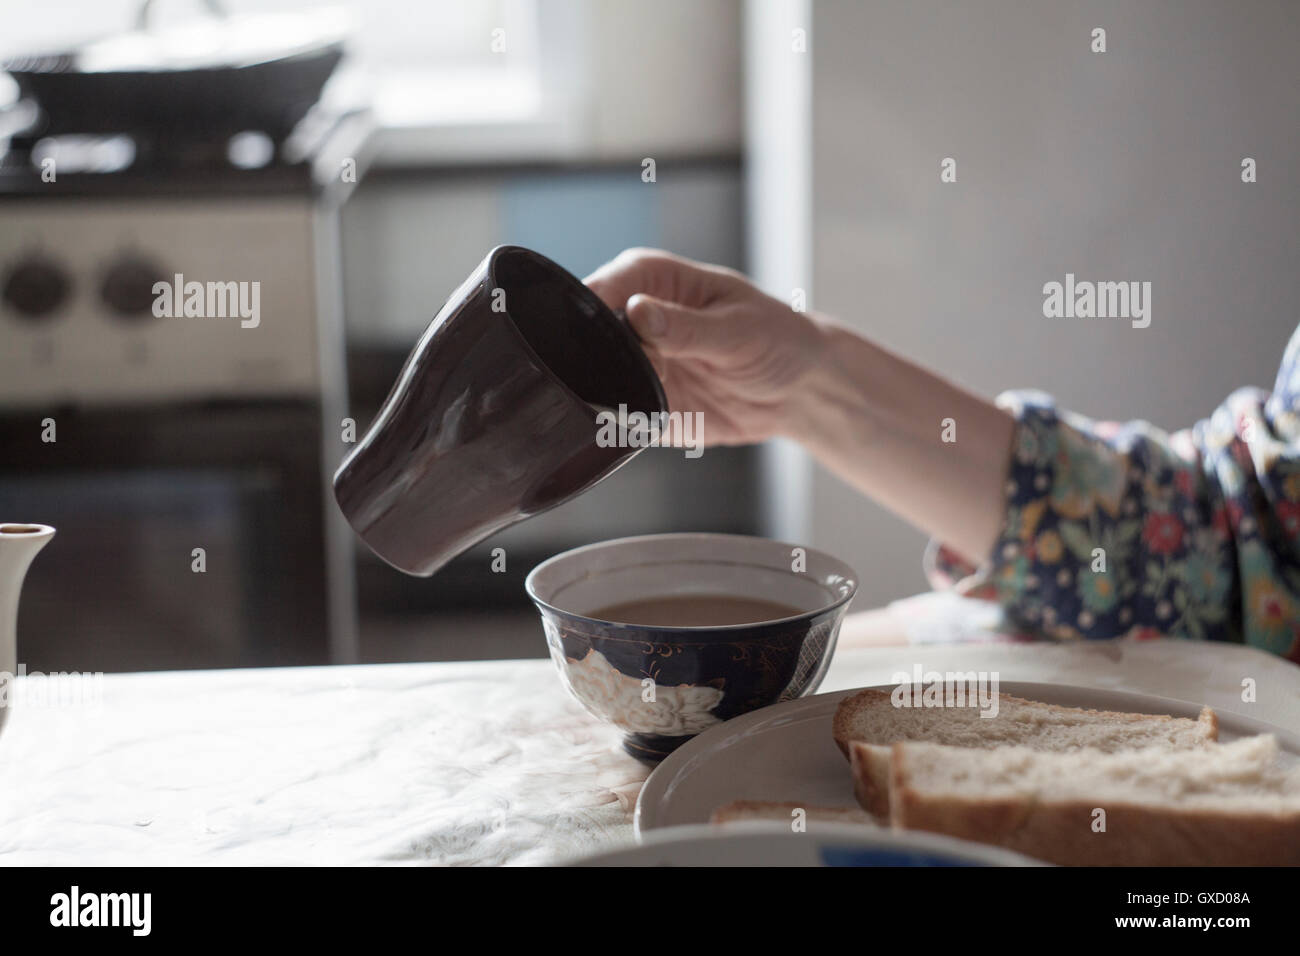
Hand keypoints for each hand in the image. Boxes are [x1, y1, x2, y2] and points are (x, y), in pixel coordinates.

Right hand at [584, 248, 825, 445]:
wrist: (799, 390)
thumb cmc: (777, 339)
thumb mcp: (738, 329)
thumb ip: (686, 326)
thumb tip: (638, 312)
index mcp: (653, 278)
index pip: (606, 285)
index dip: (596, 308)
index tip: (611, 333)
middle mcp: (636, 319)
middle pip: (591, 334)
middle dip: (603, 357)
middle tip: (645, 370)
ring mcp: (637, 362)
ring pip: (598, 377)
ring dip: (614, 391)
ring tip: (659, 394)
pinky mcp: (643, 402)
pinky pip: (619, 414)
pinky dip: (627, 421)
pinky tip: (652, 418)